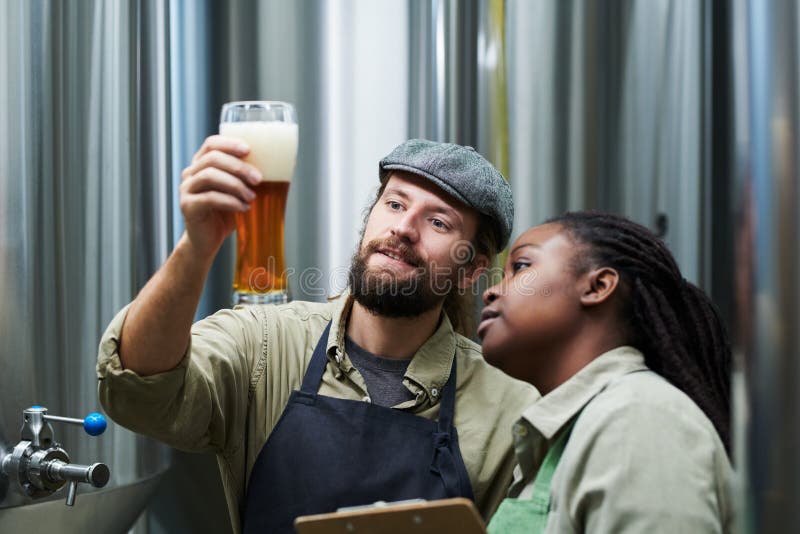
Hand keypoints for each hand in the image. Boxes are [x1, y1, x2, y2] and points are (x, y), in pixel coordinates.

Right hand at [179, 135, 262, 258]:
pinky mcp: (187, 206)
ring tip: (252, 197)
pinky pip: (209, 198)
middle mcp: (190, 174)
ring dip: (235, 184)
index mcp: (201, 164)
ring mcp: (186, 189)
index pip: (211, 144)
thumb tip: (276, 168)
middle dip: (238, 167)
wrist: (208, 240)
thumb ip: (247, 179)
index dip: (229, 144)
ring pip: (209, 176)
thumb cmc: (226, 214)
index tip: (249, 150)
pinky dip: (230, 201)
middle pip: (212, 159)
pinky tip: (244, 208)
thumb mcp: (238, 192)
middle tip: (258, 179)